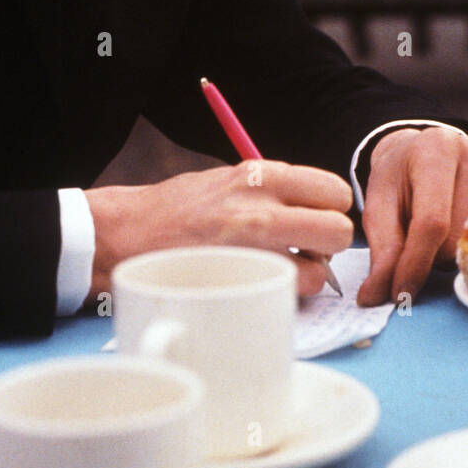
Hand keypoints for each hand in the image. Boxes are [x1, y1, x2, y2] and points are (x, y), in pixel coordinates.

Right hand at [84, 160, 352, 303]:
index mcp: (262, 173)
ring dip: (308, 276)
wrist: (127, 232)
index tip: (314, 219)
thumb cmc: (178, 209)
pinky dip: (283, 294)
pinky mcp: (241, 278)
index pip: (335, 190)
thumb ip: (273, 191)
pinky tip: (260, 284)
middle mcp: (263, 205)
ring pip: (321, 271)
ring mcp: (253, 246)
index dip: (331, 209)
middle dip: (329, 244)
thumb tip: (318, 209)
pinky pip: (289, 293)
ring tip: (278, 270)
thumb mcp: (228, 180)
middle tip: (305, 249)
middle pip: (341, 230)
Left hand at [357, 127, 467, 306]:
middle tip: (428, 242)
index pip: (432, 221)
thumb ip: (382, 250)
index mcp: (436, 148)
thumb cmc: (402, 182)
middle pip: (463, 232)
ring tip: (451, 229)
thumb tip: (376, 297)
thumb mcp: (380, 208)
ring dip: (467, 246)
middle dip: (440, 253)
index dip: (416, 263)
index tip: (402, 293)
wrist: (423, 154)